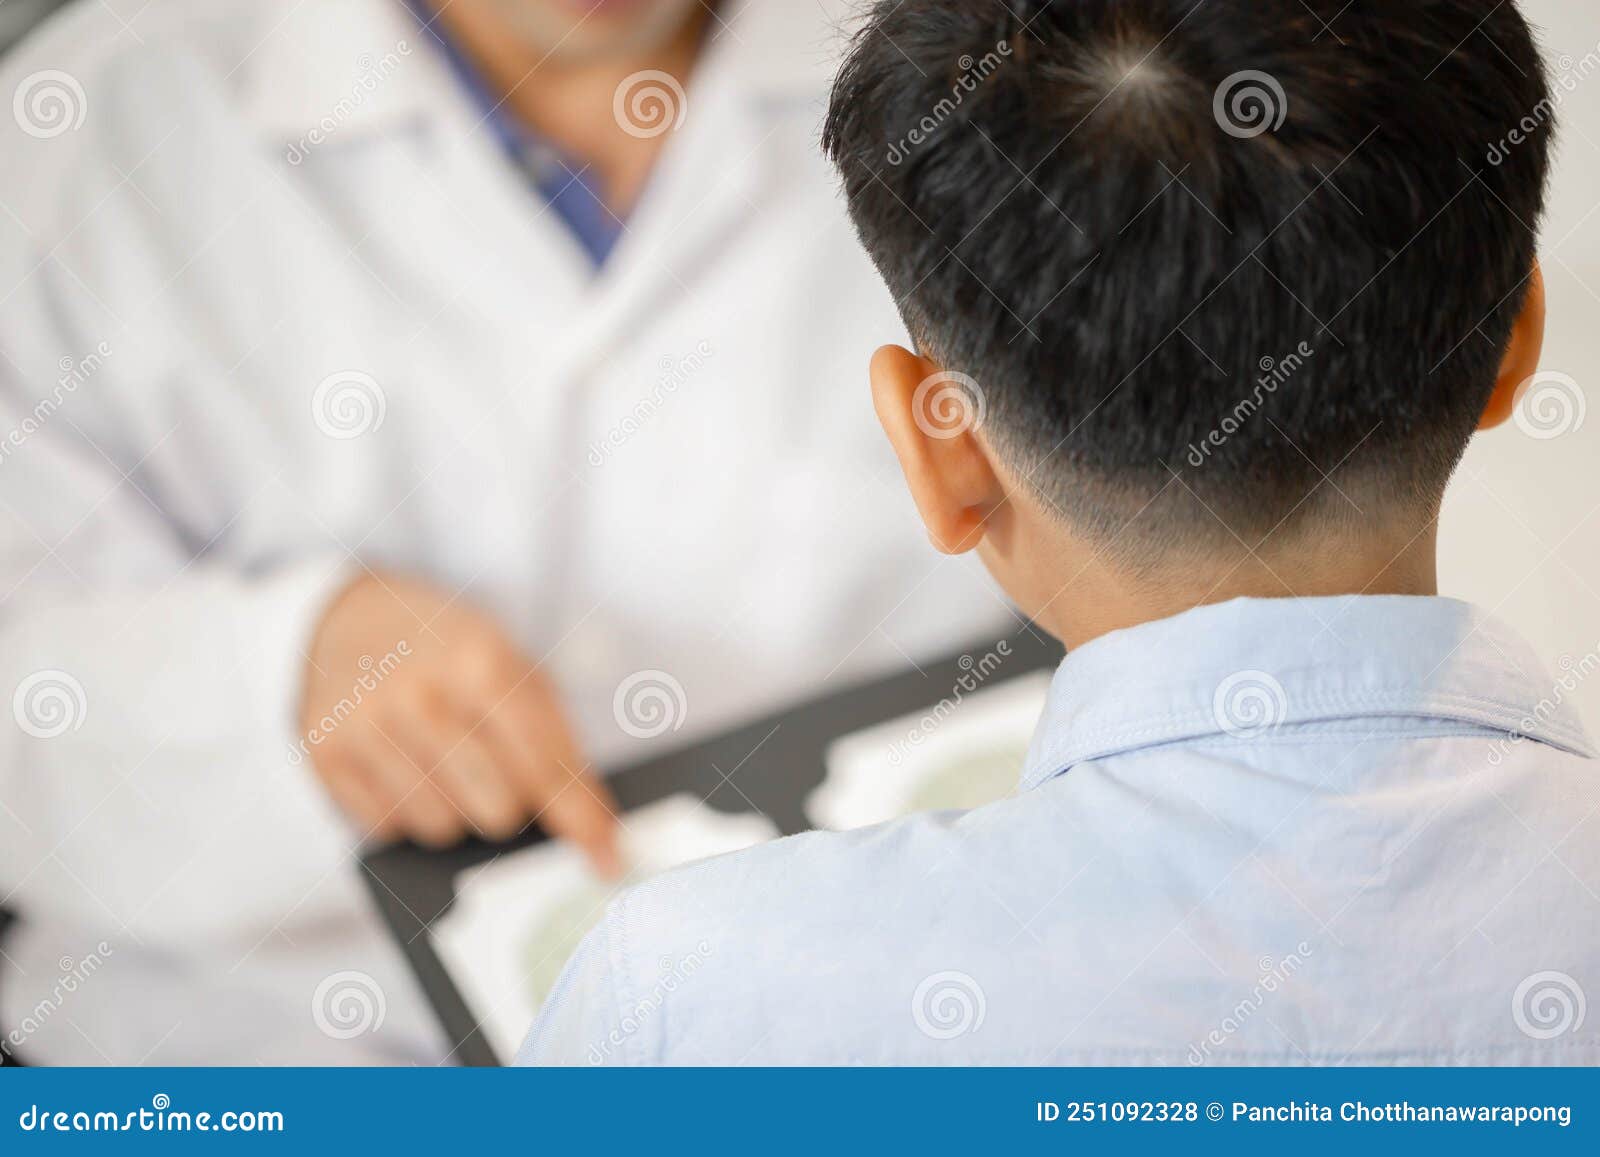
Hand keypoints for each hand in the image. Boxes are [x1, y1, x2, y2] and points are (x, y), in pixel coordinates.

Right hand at [298, 572, 619, 872]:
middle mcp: (421, 695)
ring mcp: (366, 725)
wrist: (352, 616)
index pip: (546, 768)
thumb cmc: (449, 650)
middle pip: (498, 811)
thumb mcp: (515, 667)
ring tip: (443, 757)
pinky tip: (403, 764)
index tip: (607, 858)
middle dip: (509, 800)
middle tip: (497, 769)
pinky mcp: (324, 754)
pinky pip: (389, 828)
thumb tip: (594, 829)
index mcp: (482, 663)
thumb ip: (557, 742)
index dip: (581, 819)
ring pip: (443, 827)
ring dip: (455, 807)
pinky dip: (405, 808)